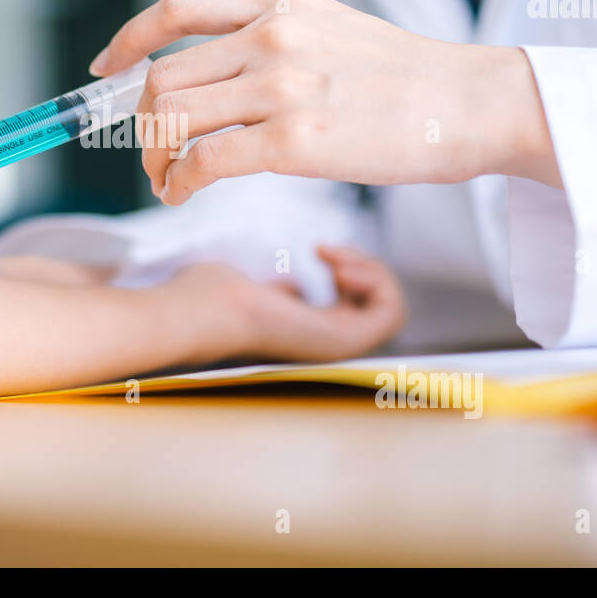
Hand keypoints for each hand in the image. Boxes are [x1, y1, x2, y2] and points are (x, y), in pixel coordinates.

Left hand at [89, 0, 561, 204]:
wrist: (474, 104)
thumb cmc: (412, 79)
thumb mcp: (337, 29)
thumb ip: (280, 36)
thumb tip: (226, 67)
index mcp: (281, 5)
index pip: (178, 7)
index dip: (129, 39)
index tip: (107, 67)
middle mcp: (273, 36)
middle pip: (163, 77)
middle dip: (140, 122)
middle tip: (150, 153)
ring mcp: (281, 86)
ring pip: (172, 119)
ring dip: (153, 157)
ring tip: (166, 180)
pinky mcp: (293, 140)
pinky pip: (202, 161)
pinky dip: (177, 182)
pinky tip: (183, 193)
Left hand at [160, 244, 406, 362]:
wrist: (203, 310)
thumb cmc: (210, 295)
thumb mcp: (256, 286)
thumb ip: (280, 291)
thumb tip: (296, 288)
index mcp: (303, 332)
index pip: (353, 309)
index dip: (349, 271)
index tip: (320, 250)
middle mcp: (324, 344)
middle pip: (379, 307)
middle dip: (366, 266)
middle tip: (329, 251)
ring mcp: (337, 347)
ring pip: (392, 310)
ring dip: (375, 271)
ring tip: (337, 259)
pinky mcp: (344, 342)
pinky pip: (393, 313)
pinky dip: (377, 281)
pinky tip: (341, 268)